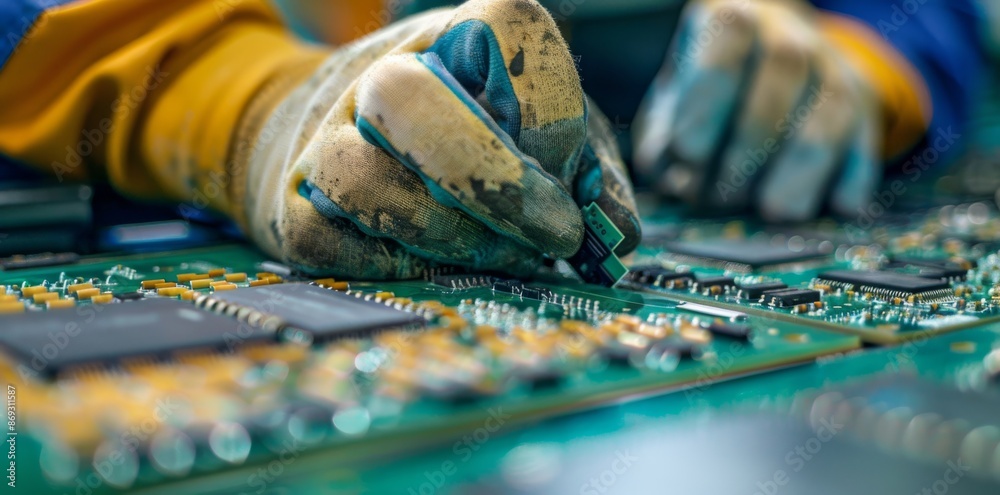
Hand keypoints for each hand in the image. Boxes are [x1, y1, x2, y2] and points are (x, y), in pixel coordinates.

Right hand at [236, 0, 639, 277]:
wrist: (321, 138)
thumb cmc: (459, 136)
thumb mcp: (538, 133)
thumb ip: (589, 173)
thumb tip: (616, 235)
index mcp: (458, 39)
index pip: (509, 25)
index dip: (549, 106)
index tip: (569, 172)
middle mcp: (381, 77)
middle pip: (409, 100)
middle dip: (495, 180)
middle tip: (554, 235)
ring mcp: (325, 143)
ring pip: (366, 182)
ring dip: (451, 236)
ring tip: (497, 255)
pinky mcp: (295, 212)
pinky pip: (344, 250)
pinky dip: (405, 269)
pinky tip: (438, 265)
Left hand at [633, 0, 879, 221]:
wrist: (765, 72)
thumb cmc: (704, 100)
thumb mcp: (670, 111)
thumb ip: (664, 143)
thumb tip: (678, 180)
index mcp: (730, 21)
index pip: (729, 38)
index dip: (708, 98)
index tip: (688, 153)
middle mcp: (788, 34)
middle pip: (785, 73)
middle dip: (750, 146)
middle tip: (722, 196)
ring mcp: (834, 67)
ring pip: (832, 111)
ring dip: (801, 169)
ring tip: (772, 211)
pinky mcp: (866, 106)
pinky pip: (867, 143)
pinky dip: (853, 179)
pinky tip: (836, 208)